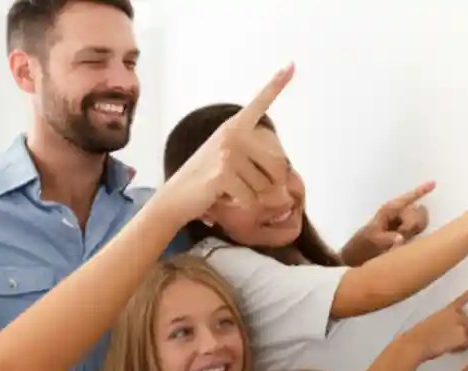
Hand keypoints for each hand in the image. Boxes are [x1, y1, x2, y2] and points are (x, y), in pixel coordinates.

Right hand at [156, 64, 294, 223]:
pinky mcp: (223, 174)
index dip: (277, 84)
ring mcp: (227, 153)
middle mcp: (232, 135)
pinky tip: (223, 198)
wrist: (176, 196)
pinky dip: (243, 207)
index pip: (260, 103)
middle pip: (278, 165)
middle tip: (242, 186)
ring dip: (252, 197)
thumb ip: (254, 161)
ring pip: (265, 186)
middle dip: (268, 185)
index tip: (291, 65)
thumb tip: (284, 190)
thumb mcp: (230, 160)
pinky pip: (252, 199)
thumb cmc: (207, 181)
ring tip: (228, 190)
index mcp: (235, 127)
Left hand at [350, 181, 435, 252]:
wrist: (359, 252)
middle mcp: (398, 212)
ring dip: (413, 231)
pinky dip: (414, 233)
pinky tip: (403, 239)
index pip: (408, 198)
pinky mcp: (407, 230)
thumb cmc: (364, 243)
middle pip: (418, 214)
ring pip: (420, 222)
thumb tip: (401, 238)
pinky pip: (418, 229)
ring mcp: (404, 221)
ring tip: (399, 238)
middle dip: (412, 225)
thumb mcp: (373, 241)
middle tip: (399, 235)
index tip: (433, 183)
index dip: (420, 191)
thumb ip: (387, 239)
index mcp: (389, 210)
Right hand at [402, 282, 467, 360]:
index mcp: (448, 309)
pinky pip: (466, 345)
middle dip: (460, 332)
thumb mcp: (432, 321)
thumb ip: (445, 321)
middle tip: (445, 339)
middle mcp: (457, 315)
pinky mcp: (464, 337)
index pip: (462, 299)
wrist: (416, 343)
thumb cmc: (419, 335)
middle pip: (467, 324)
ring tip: (444, 344)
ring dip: (459, 341)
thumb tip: (451, 330)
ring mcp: (462, 325)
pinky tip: (448, 349)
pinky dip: (458, 349)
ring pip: (467, 335)